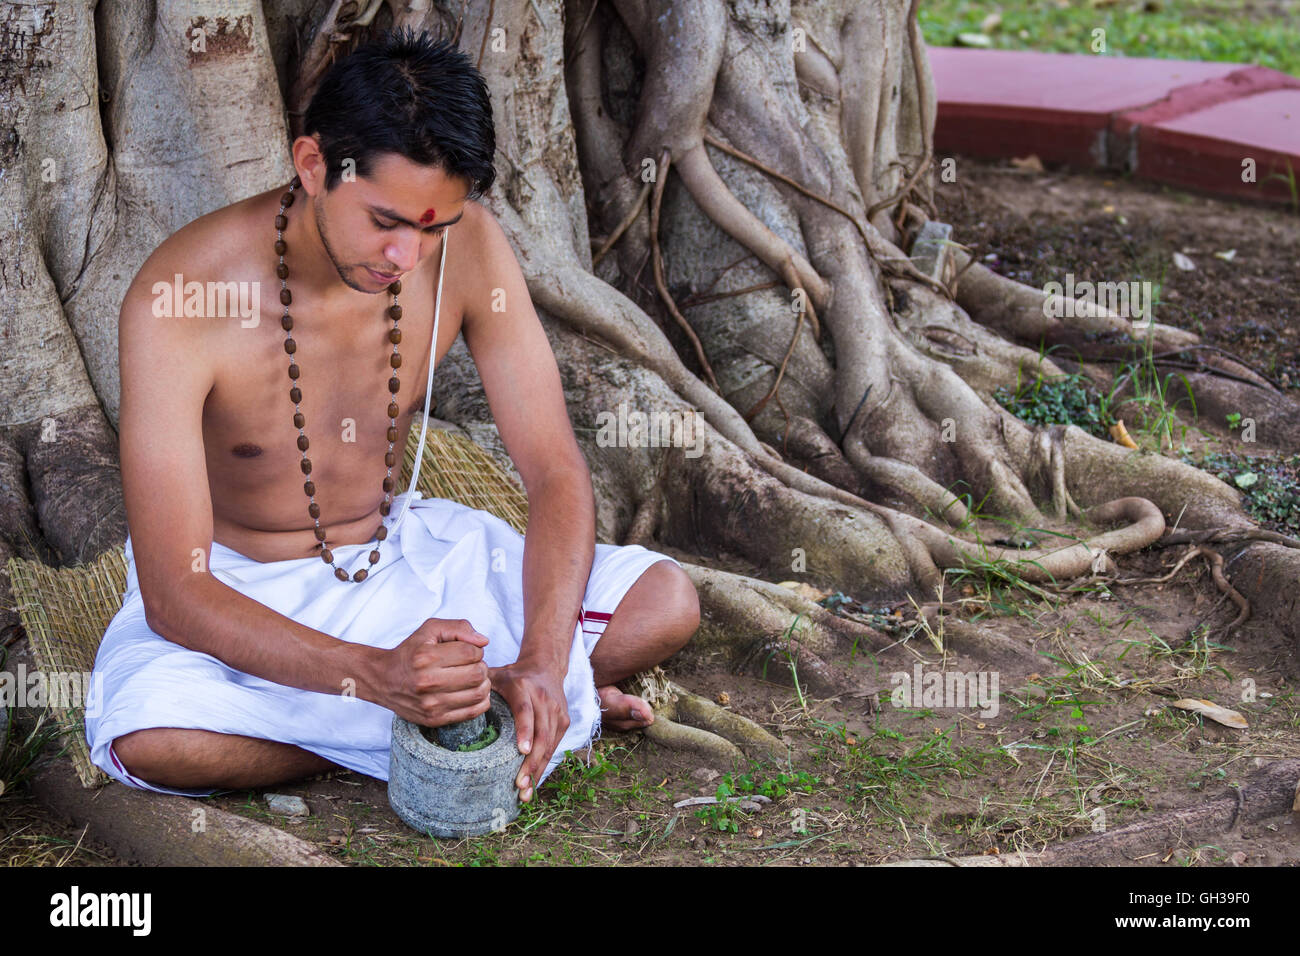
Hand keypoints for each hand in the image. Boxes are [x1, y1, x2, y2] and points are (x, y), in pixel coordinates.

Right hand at [378, 618, 490, 726]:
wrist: (383, 680)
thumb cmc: (411, 652)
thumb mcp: (430, 630)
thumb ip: (459, 628)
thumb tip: (483, 641)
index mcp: (426, 657)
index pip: (470, 652)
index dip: (476, 649)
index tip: (467, 651)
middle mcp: (428, 682)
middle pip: (477, 674)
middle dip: (481, 666)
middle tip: (471, 665)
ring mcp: (431, 704)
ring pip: (478, 694)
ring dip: (483, 684)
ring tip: (472, 678)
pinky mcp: (435, 719)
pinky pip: (472, 712)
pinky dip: (480, 701)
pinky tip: (471, 691)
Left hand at [489, 661, 567, 802]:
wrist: (546, 667)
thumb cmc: (513, 676)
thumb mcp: (495, 675)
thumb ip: (476, 687)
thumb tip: (454, 705)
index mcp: (523, 687)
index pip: (525, 711)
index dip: (525, 731)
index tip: (521, 751)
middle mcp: (543, 699)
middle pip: (541, 734)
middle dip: (531, 762)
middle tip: (519, 785)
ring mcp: (557, 711)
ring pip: (550, 744)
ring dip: (538, 769)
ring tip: (525, 791)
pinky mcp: (564, 721)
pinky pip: (554, 746)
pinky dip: (544, 765)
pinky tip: (533, 782)